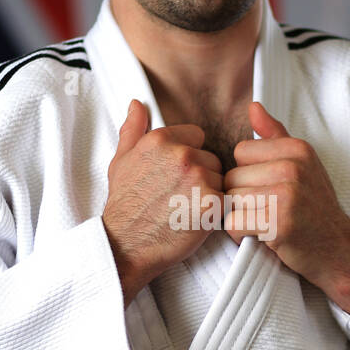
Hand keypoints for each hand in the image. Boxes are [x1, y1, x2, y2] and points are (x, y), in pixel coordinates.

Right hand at [102, 100, 223, 305]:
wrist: (126, 244)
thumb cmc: (124, 207)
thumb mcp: (121, 161)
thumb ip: (133, 130)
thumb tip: (137, 105)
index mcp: (160, 140)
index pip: (196, 136)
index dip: (189, 157)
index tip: (177, 176)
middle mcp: (180, 154)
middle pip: (211, 158)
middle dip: (202, 176)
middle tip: (180, 197)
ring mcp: (197, 177)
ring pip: (221, 178)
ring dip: (210, 193)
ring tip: (186, 209)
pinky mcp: (211, 202)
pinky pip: (228, 200)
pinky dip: (217, 212)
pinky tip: (197, 220)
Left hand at [222, 101, 349, 294]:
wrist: (339, 250)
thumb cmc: (315, 207)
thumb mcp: (302, 164)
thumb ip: (275, 135)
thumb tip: (253, 107)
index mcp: (297, 149)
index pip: (240, 151)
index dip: (248, 173)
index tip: (267, 188)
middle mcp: (293, 168)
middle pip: (232, 177)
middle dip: (241, 197)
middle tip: (266, 211)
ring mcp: (286, 195)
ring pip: (230, 200)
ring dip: (240, 217)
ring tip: (265, 223)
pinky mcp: (277, 224)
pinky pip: (233, 223)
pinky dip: (240, 234)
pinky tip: (262, 236)